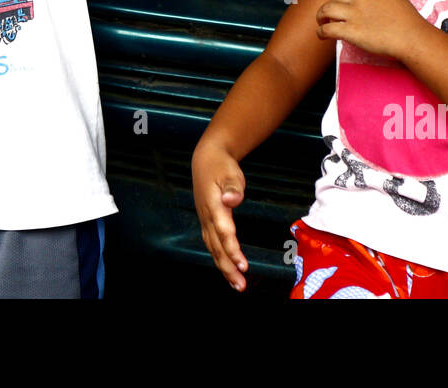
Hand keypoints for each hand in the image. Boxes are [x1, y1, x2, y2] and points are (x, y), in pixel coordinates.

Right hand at [192, 142, 250, 291]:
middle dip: (229, 268)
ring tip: (236, 284)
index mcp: (214, 206)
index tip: (243, 265)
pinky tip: (227, 269)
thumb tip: (232, 199)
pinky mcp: (206, 223)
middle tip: (241, 285)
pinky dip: (220, 259)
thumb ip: (233, 187)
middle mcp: (207, 217)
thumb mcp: (230, 172)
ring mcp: (205, 221)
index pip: (224, 232)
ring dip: (224, 268)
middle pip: (217, 247)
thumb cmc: (221, 167)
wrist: (205, 161)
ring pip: (213, 249)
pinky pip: (212, 245)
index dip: (233, 250)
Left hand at [315, 0, 426, 59]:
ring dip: (321, 15)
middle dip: (333, 3)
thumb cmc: (410, 22)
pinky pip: (328, 29)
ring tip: (321, 21)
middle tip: (332, 12)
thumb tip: (378, 3)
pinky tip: (321, 35)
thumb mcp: (397, 0)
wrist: (411, 37)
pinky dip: (321, 32)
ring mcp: (354, 14)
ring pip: (327, 9)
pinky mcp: (350, 31)